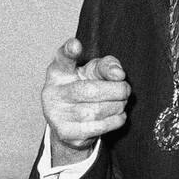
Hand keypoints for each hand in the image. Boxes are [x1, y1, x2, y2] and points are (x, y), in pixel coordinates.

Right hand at [41, 37, 130, 163]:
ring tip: (122, 102)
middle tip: (126, 89)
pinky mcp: (65, 133)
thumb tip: (118, 74)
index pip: (63, 58)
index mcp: (58, 71)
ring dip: (118, 106)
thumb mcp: (95, 72)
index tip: (76, 45)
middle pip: (90, 90)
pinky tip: (118, 115)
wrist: (73, 123)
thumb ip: (108, 66)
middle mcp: (52, 92)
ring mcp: (56, 114)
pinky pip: (98, 127)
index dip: (69, 51)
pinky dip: (115, 120)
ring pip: (97, 110)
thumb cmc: (86, 89)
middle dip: (116, 90)